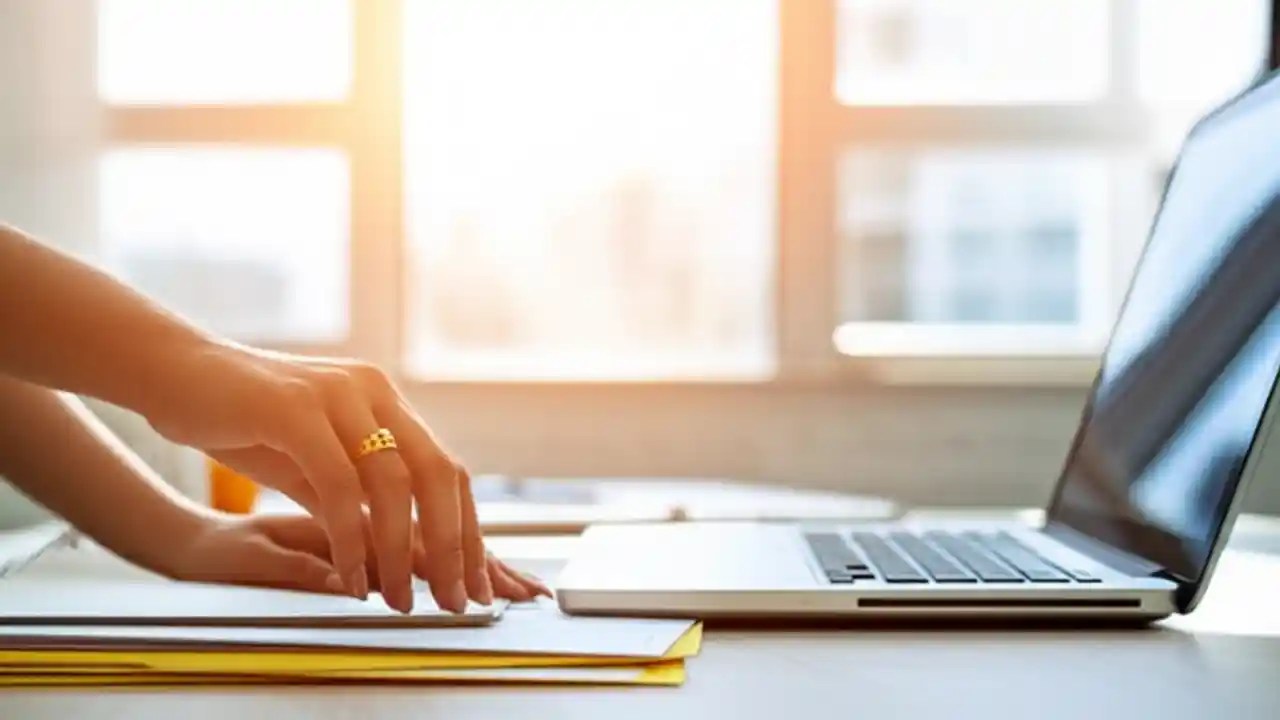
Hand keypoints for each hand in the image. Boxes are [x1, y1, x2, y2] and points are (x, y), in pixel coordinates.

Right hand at [140, 340, 479, 613]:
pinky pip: (339, 483)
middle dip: (455, 545)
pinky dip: (351, 537)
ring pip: (395, 481)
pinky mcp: (295, 407)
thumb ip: (358, 504)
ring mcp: (337, 395)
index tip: (476, 583)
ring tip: (402, 599)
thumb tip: (407, 557)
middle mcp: (372, 392)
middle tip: (457, 601)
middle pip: (438, 474)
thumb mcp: (313, 471)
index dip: (468, 530)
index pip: (446, 471)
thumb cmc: (243, 424)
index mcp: (385, 402)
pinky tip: (351, 577)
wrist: (170, 375)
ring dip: (402, 550)